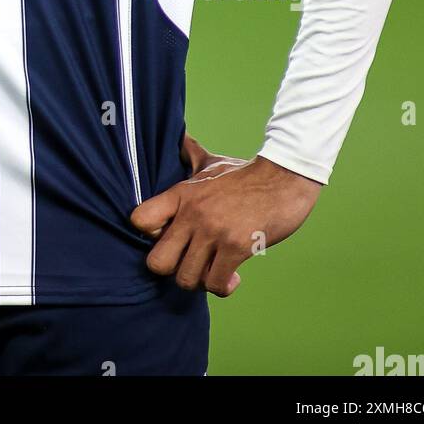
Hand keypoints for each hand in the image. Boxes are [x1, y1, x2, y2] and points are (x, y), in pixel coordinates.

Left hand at [129, 133, 320, 296]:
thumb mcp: (211, 162)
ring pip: (186, 279)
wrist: (284, 178)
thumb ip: (190, 155)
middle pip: (157, 263)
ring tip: (211, 270)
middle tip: (187, 263)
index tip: (166, 236)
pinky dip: (222, 286)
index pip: (140, 219)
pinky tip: (231, 277)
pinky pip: (216, 283)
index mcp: (181, 194)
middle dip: (171, 270)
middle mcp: (192, 214)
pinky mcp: (237, 247)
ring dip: (199, 281)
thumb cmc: (245, 173)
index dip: (149, 234)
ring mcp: (214, 232)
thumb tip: (178, 136)